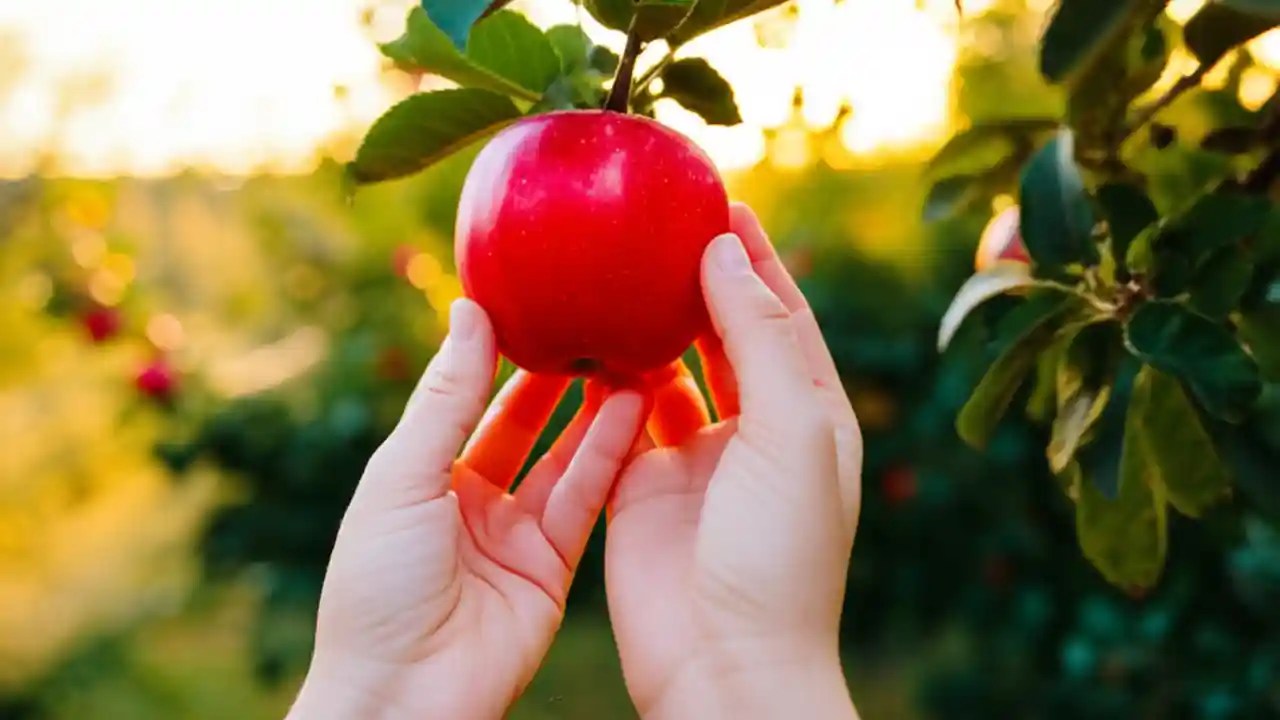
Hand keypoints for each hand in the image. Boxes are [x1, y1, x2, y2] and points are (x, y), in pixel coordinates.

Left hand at [289, 300, 644, 719]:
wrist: (403, 697)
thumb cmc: (378, 588)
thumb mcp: (403, 478)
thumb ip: (445, 398)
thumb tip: (469, 310)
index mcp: (422, 477)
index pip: (469, 400)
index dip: (501, 354)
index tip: (538, 300)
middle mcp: (471, 502)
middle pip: (524, 425)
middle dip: (560, 378)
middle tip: (597, 323)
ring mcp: (514, 536)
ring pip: (564, 459)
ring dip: (596, 411)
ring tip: (631, 355)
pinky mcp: (553, 569)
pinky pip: (585, 501)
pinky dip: (608, 456)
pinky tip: (631, 409)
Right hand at [606, 204, 861, 718]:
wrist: (723, 663)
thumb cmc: (778, 556)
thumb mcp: (792, 432)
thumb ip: (761, 337)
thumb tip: (724, 252)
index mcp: (809, 416)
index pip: (784, 316)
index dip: (757, 258)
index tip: (720, 199)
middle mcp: (755, 430)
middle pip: (726, 333)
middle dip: (700, 277)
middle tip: (658, 220)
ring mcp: (696, 458)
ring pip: (670, 368)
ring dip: (648, 322)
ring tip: (615, 264)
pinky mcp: (640, 485)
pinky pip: (621, 414)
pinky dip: (606, 374)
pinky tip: (585, 332)